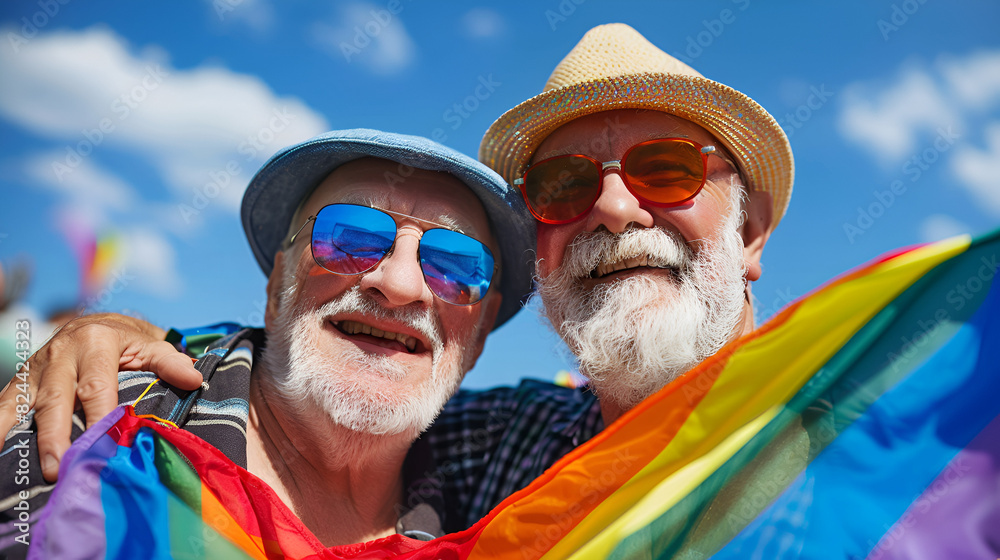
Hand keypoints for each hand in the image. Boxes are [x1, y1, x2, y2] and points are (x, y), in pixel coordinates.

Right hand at [0, 313, 201, 480]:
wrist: (92, 322)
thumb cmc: (126, 340)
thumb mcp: (150, 344)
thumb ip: (170, 361)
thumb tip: (194, 378)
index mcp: (94, 342)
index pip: (97, 386)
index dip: (99, 416)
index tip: (104, 444)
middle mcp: (60, 353)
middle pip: (56, 398)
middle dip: (56, 435)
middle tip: (61, 467)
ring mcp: (36, 368)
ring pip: (24, 403)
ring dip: (26, 437)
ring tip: (33, 469)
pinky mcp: (20, 380)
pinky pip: (4, 405)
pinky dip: (0, 427)